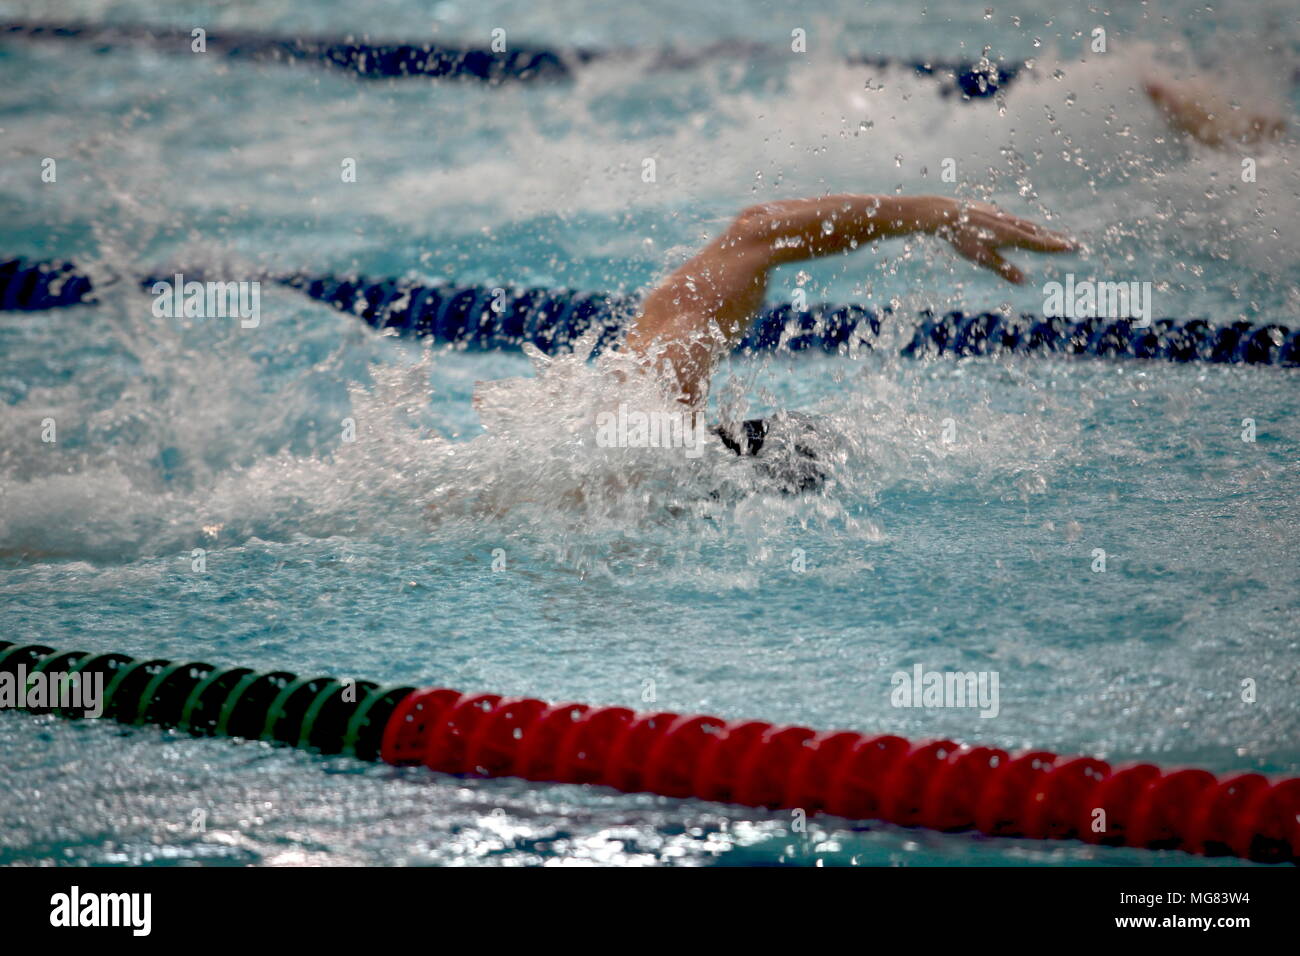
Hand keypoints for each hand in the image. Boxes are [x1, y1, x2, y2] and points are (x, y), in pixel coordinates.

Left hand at [928, 198, 1075, 283]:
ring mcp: (1002, 215)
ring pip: (1027, 225)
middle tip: (1074, 243)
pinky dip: (1025, 226)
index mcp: (1011, 236)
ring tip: (1054, 236)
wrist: (946, 213)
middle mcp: (1010, 223)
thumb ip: (1002, 268)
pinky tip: (1022, 228)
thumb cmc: (962, 238)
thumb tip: (1022, 280)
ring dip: (1043, 231)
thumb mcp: (981, 257)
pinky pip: (1014, 220)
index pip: (1039, 243)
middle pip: (1038, 232)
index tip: (1073, 247)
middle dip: (1056, 239)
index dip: (1056, 246)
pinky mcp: (992, 211)